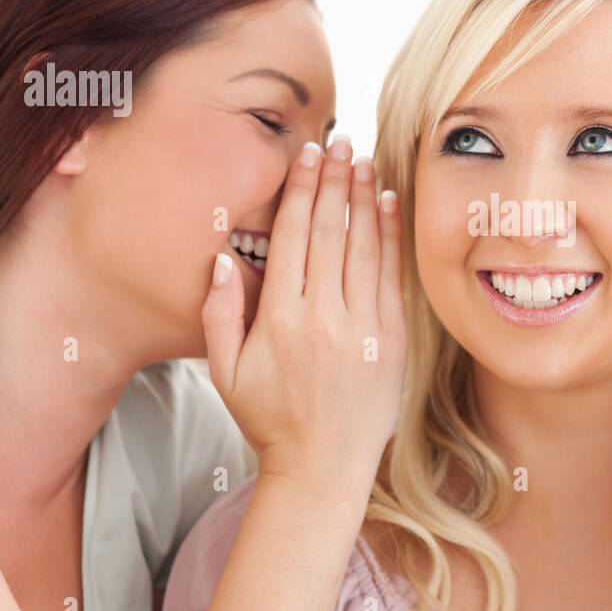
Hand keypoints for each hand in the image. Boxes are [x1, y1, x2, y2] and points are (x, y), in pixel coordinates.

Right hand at [200, 137, 406, 481]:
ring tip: (366, 160)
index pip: (293, 238)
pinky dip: (391, 238)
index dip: (301, 191)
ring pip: (365, 248)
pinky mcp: (391, 341)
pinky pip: (391, 278)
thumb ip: (219, 314)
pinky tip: (390, 206)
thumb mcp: (225, 373)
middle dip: (335, 182)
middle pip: (331, 233)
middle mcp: (323, 318)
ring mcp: (362, 329)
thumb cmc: (269, 420)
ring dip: (366, 199)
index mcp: (280, 320)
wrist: (322, 469)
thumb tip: (220, 259)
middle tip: (340, 141)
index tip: (308, 156)